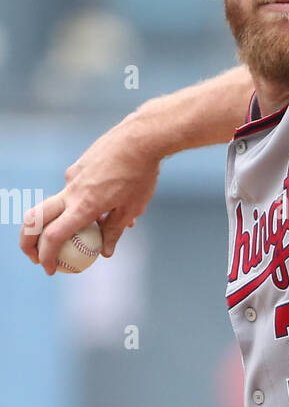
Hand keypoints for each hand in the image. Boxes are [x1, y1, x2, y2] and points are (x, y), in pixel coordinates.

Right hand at [20, 118, 160, 273]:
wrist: (139, 138)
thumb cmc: (139, 175)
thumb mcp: (131, 208)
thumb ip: (114, 231)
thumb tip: (105, 253)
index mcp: (84, 206)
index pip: (54, 236)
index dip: (47, 255)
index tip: (49, 269)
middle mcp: (72, 191)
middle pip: (36, 218)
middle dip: (29, 240)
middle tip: (35, 257)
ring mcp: (72, 177)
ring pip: (55, 204)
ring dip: (54, 223)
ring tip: (70, 234)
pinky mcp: (78, 167)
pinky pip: (72, 191)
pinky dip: (77, 204)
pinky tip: (101, 205)